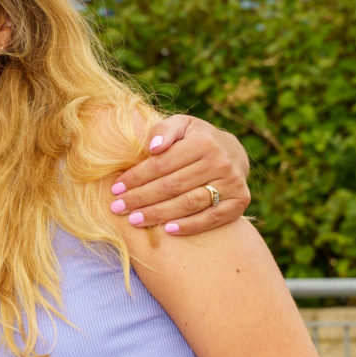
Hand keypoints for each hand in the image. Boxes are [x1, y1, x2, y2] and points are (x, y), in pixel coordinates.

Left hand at [109, 113, 251, 235]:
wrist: (232, 153)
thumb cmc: (196, 139)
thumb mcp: (181, 125)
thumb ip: (164, 130)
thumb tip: (153, 147)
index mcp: (203, 142)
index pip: (162, 164)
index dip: (136, 178)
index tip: (115, 189)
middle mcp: (220, 162)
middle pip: (173, 186)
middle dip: (141, 198)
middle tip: (118, 208)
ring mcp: (232, 183)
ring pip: (189, 203)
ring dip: (159, 214)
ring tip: (135, 220)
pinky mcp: (240, 202)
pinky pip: (211, 218)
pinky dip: (189, 226)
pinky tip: (167, 230)